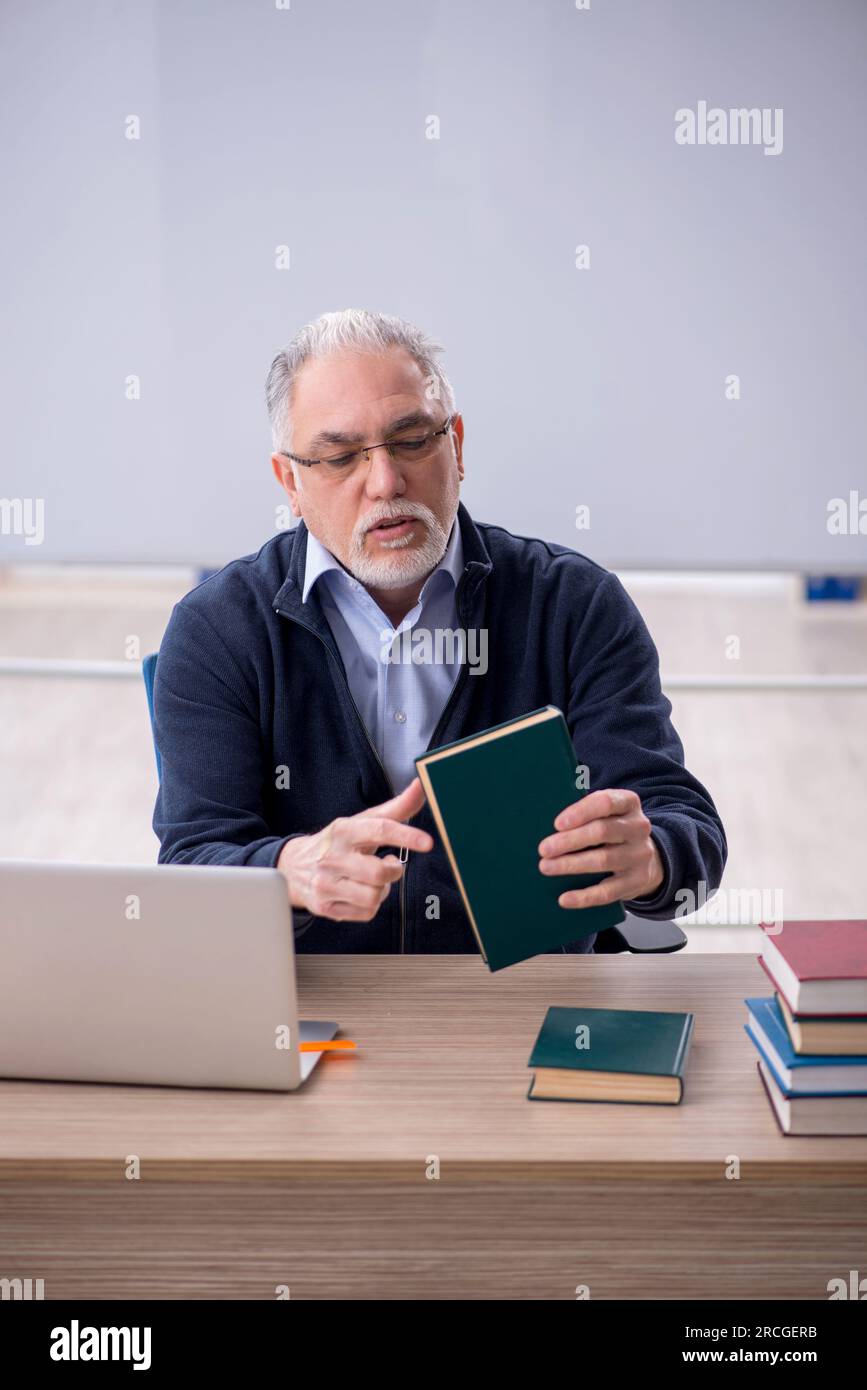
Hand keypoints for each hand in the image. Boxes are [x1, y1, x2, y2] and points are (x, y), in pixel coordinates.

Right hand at [277, 778, 433, 920]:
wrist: (293, 866)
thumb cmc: (338, 842)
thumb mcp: (362, 822)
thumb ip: (396, 808)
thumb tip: (422, 785)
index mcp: (343, 830)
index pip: (379, 830)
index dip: (406, 836)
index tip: (427, 842)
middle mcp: (332, 857)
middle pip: (379, 873)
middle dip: (393, 871)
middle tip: (388, 864)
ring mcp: (325, 884)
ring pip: (374, 898)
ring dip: (382, 891)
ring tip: (371, 880)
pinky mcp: (324, 907)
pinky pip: (366, 913)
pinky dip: (371, 905)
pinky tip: (360, 892)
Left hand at [537, 788, 663, 908]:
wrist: (645, 856)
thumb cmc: (612, 829)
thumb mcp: (605, 813)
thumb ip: (583, 813)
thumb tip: (550, 827)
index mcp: (628, 803)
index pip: (606, 802)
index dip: (581, 812)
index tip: (557, 824)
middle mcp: (638, 828)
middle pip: (602, 831)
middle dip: (569, 841)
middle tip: (544, 849)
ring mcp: (640, 855)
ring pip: (603, 860)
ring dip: (571, 865)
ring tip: (546, 867)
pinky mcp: (637, 881)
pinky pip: (608, 892)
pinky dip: (584, 897)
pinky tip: (564, 898)